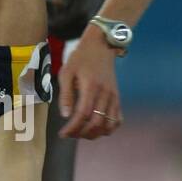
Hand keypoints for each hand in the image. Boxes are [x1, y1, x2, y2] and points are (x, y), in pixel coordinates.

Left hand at [57, 24, 122, 139]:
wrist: (101, 46)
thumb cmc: (81, 58)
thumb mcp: (67, 72)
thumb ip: (66, 95)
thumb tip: (65, 115)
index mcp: (91, 87)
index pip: (83, 114)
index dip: (73, 127)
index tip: (63, 133)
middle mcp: (105, 94)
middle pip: (96, 123)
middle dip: (82, 133)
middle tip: (70, 134)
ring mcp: (114, 97)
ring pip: (109, 125)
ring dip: (95, 134)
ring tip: (82, 132)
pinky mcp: (117, 98)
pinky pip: (118, 120)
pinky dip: (108, 128)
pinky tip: (97, 128)